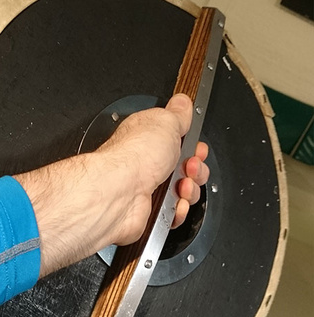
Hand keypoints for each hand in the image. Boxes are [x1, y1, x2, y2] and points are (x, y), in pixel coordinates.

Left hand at [14, 94, 209, 275]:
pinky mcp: (148, 212)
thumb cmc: (133, 156)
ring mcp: (146, 189)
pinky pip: (174, 214)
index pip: (178, 142)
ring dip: (190, 189)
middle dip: (196, 168)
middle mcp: (145, 164)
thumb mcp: (164, 121)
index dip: (193, 146)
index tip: (196, 147)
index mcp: (147, 139)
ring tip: (181, 185)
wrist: (119, 192)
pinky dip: (179, 210)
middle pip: (186, 168)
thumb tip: (182, 102)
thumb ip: (177, 113)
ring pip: (184, 192)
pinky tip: (174, 203)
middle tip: (190, 166)